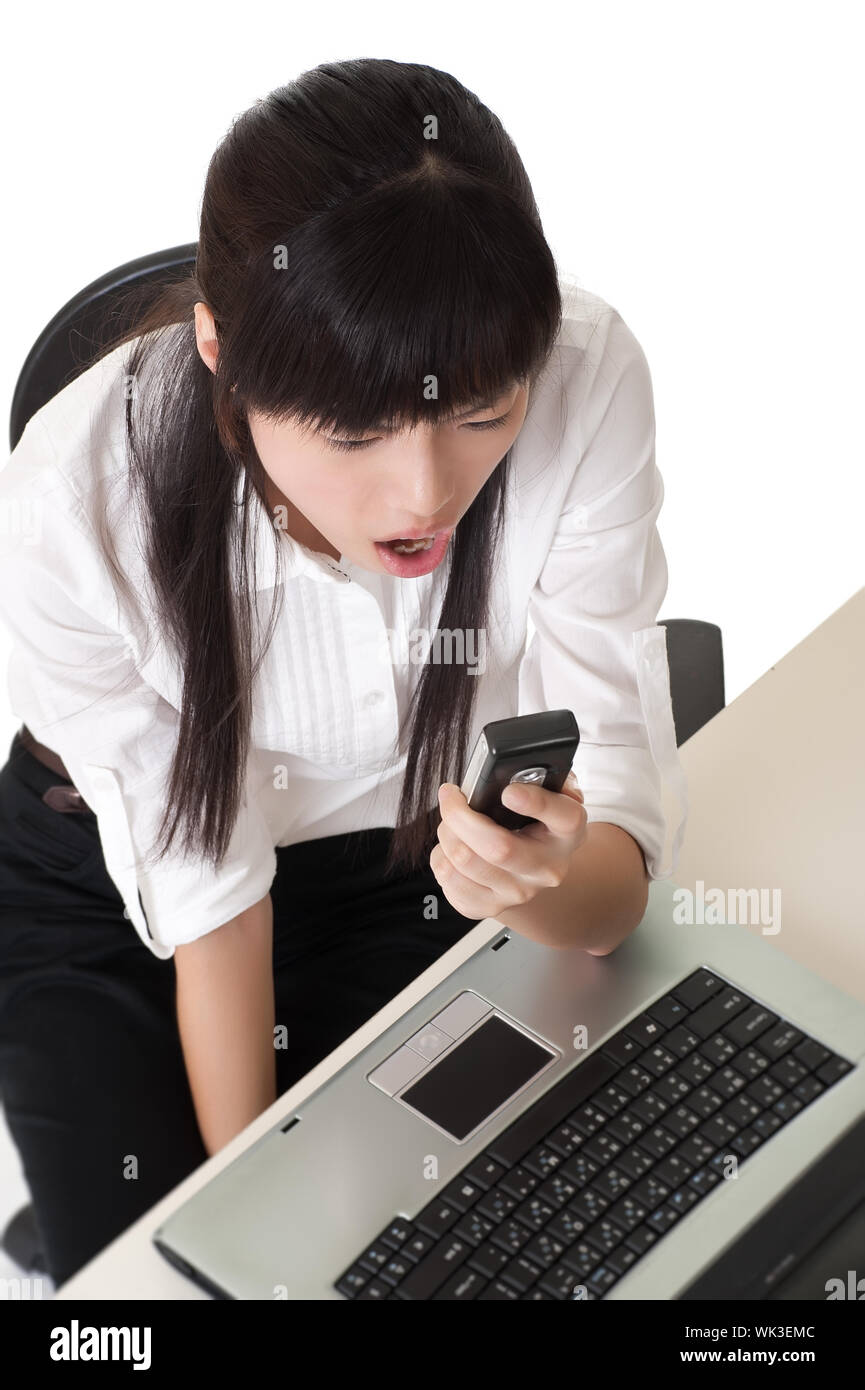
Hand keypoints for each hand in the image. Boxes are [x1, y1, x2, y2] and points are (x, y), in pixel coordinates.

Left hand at [430, 771, 587, 919]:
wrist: (532, 868)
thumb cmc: (536, 822)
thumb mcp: (551, 794)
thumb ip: (545, 776)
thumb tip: (524, 768)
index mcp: (568, 831)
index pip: (564, 817)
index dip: (535, 802)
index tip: (509, 791)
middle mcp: (547, 868)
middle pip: (499, 848)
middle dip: (462, 816)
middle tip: (451, 796)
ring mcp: (518, 892)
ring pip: (465, 861)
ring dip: (447, 833)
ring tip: (451, 821)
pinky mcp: (488, 906)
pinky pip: (449, 881)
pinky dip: (440, 857)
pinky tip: (451, 847)